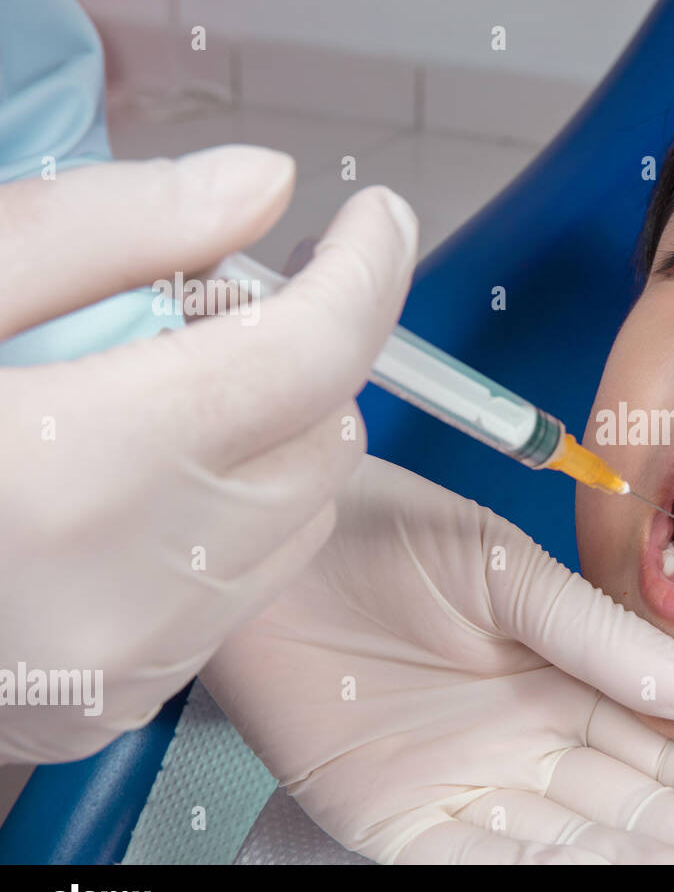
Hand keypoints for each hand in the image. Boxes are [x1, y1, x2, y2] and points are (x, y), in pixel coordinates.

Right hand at [0, 146, 417, 762]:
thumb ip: (106, 229)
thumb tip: (261, 190)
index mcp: (82, 468)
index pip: (309, 356)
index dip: (363, 272)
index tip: (372, 223)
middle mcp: (128, 588)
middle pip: (323, 439)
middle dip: (292, 360)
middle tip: (196, 317)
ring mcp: (130, 660)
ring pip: (302, 516)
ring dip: (263, 444)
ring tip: (142, 405)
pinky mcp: (119, 701)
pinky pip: (244, 586)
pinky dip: (224, 522)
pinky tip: (127, 491)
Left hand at [201, 454, 673, 862]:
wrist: (271, 544)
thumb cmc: (384, 533)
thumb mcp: (507, 574)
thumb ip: (600, 640)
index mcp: (563, 675)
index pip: (660, 737)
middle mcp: (526, 740)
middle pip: (629, 804)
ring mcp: (468, 786)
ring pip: (570, 843)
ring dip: (640, 865)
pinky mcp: (401, 822)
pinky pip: (478, 865)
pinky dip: (537, 878)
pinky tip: (600, 882)